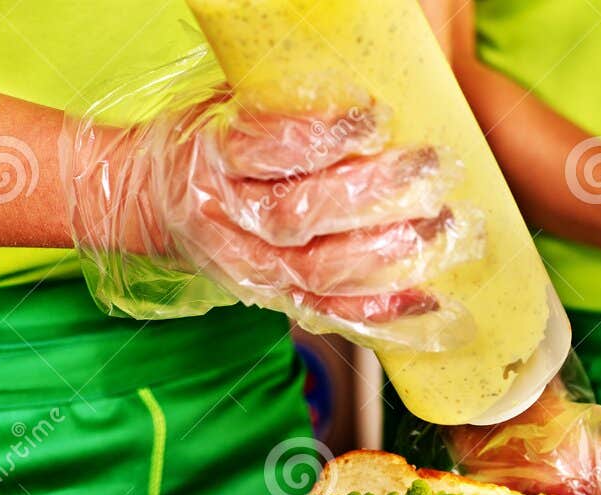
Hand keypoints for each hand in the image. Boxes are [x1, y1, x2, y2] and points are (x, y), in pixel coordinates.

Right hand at [65, 92, 481, 344]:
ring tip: (446, 227)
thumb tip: (367, 74)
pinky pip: (335, 315)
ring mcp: (252, 269)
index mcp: (212, 158)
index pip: (270, 149)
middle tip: (434, 170)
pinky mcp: (278, 301)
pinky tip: (435, 302)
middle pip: (303, 215)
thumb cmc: (212, 141)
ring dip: (391, 253)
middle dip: (375, 195)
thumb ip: (285, 101)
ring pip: (323, 270)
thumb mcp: (230, 104)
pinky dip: (387, 312)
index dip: (326, 136)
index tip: (378, 117)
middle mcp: (227, 220)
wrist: (155, 205)